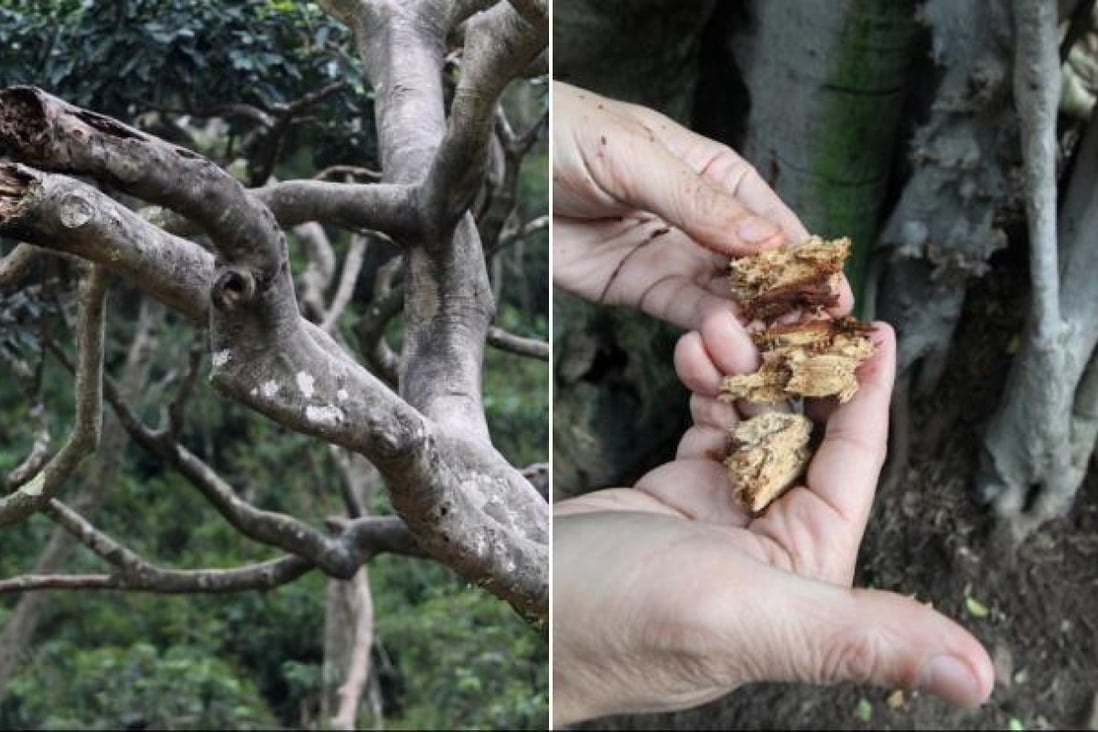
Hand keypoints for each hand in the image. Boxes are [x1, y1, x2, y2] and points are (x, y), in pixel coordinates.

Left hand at [551, 81, 851, 328]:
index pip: (774, 221)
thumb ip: (697, 203)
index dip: (804, 258)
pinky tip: (727, 341)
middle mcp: (703, 221)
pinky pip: (682, 312)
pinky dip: (706, 328)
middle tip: (811, 335)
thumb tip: (766, 240)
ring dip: (749, 323)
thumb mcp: (636, 158)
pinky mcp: (638, 287)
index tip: (831, 293)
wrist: (507, 165)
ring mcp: (672, 256)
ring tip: (772, 349)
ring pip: (724, 297)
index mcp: (716, 176)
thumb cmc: (571, 134)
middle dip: (785, 301)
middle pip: (757, 267)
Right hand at [552, 321, 993, 724]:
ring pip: (751, 419)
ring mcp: (721, 515)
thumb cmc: (620, 623)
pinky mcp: (676, 493)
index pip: (853, 467)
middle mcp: (772, 542)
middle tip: (769, 313)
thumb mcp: (745, 617)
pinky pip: (706, 422)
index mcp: (806, 572)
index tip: (872, 330)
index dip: (866, 397)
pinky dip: (701, 384)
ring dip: (738, 369)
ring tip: (713, 329)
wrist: (521, 608)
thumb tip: (976, 679)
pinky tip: (689, 357)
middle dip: (787, 368)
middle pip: (802, 432)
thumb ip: (857, 637)